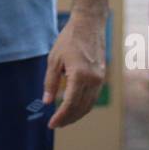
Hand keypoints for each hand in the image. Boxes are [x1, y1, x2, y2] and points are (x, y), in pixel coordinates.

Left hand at [43, 10, 106, 129]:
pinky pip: (93, 97)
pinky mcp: (101, 77)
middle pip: (80, 107)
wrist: (89, 25)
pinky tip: (73, 107)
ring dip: (76, 114)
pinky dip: (83, 105)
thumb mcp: (54, 60)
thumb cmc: (69, 40)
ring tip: (63, 119)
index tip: (51, 124)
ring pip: (89, 104)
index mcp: (79, 75)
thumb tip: (47, 102)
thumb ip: (50, 82)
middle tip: (56, 124)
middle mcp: (93, 80)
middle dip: (68, 119)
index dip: (60, 116)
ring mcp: (99, 79)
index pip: (69, 104)